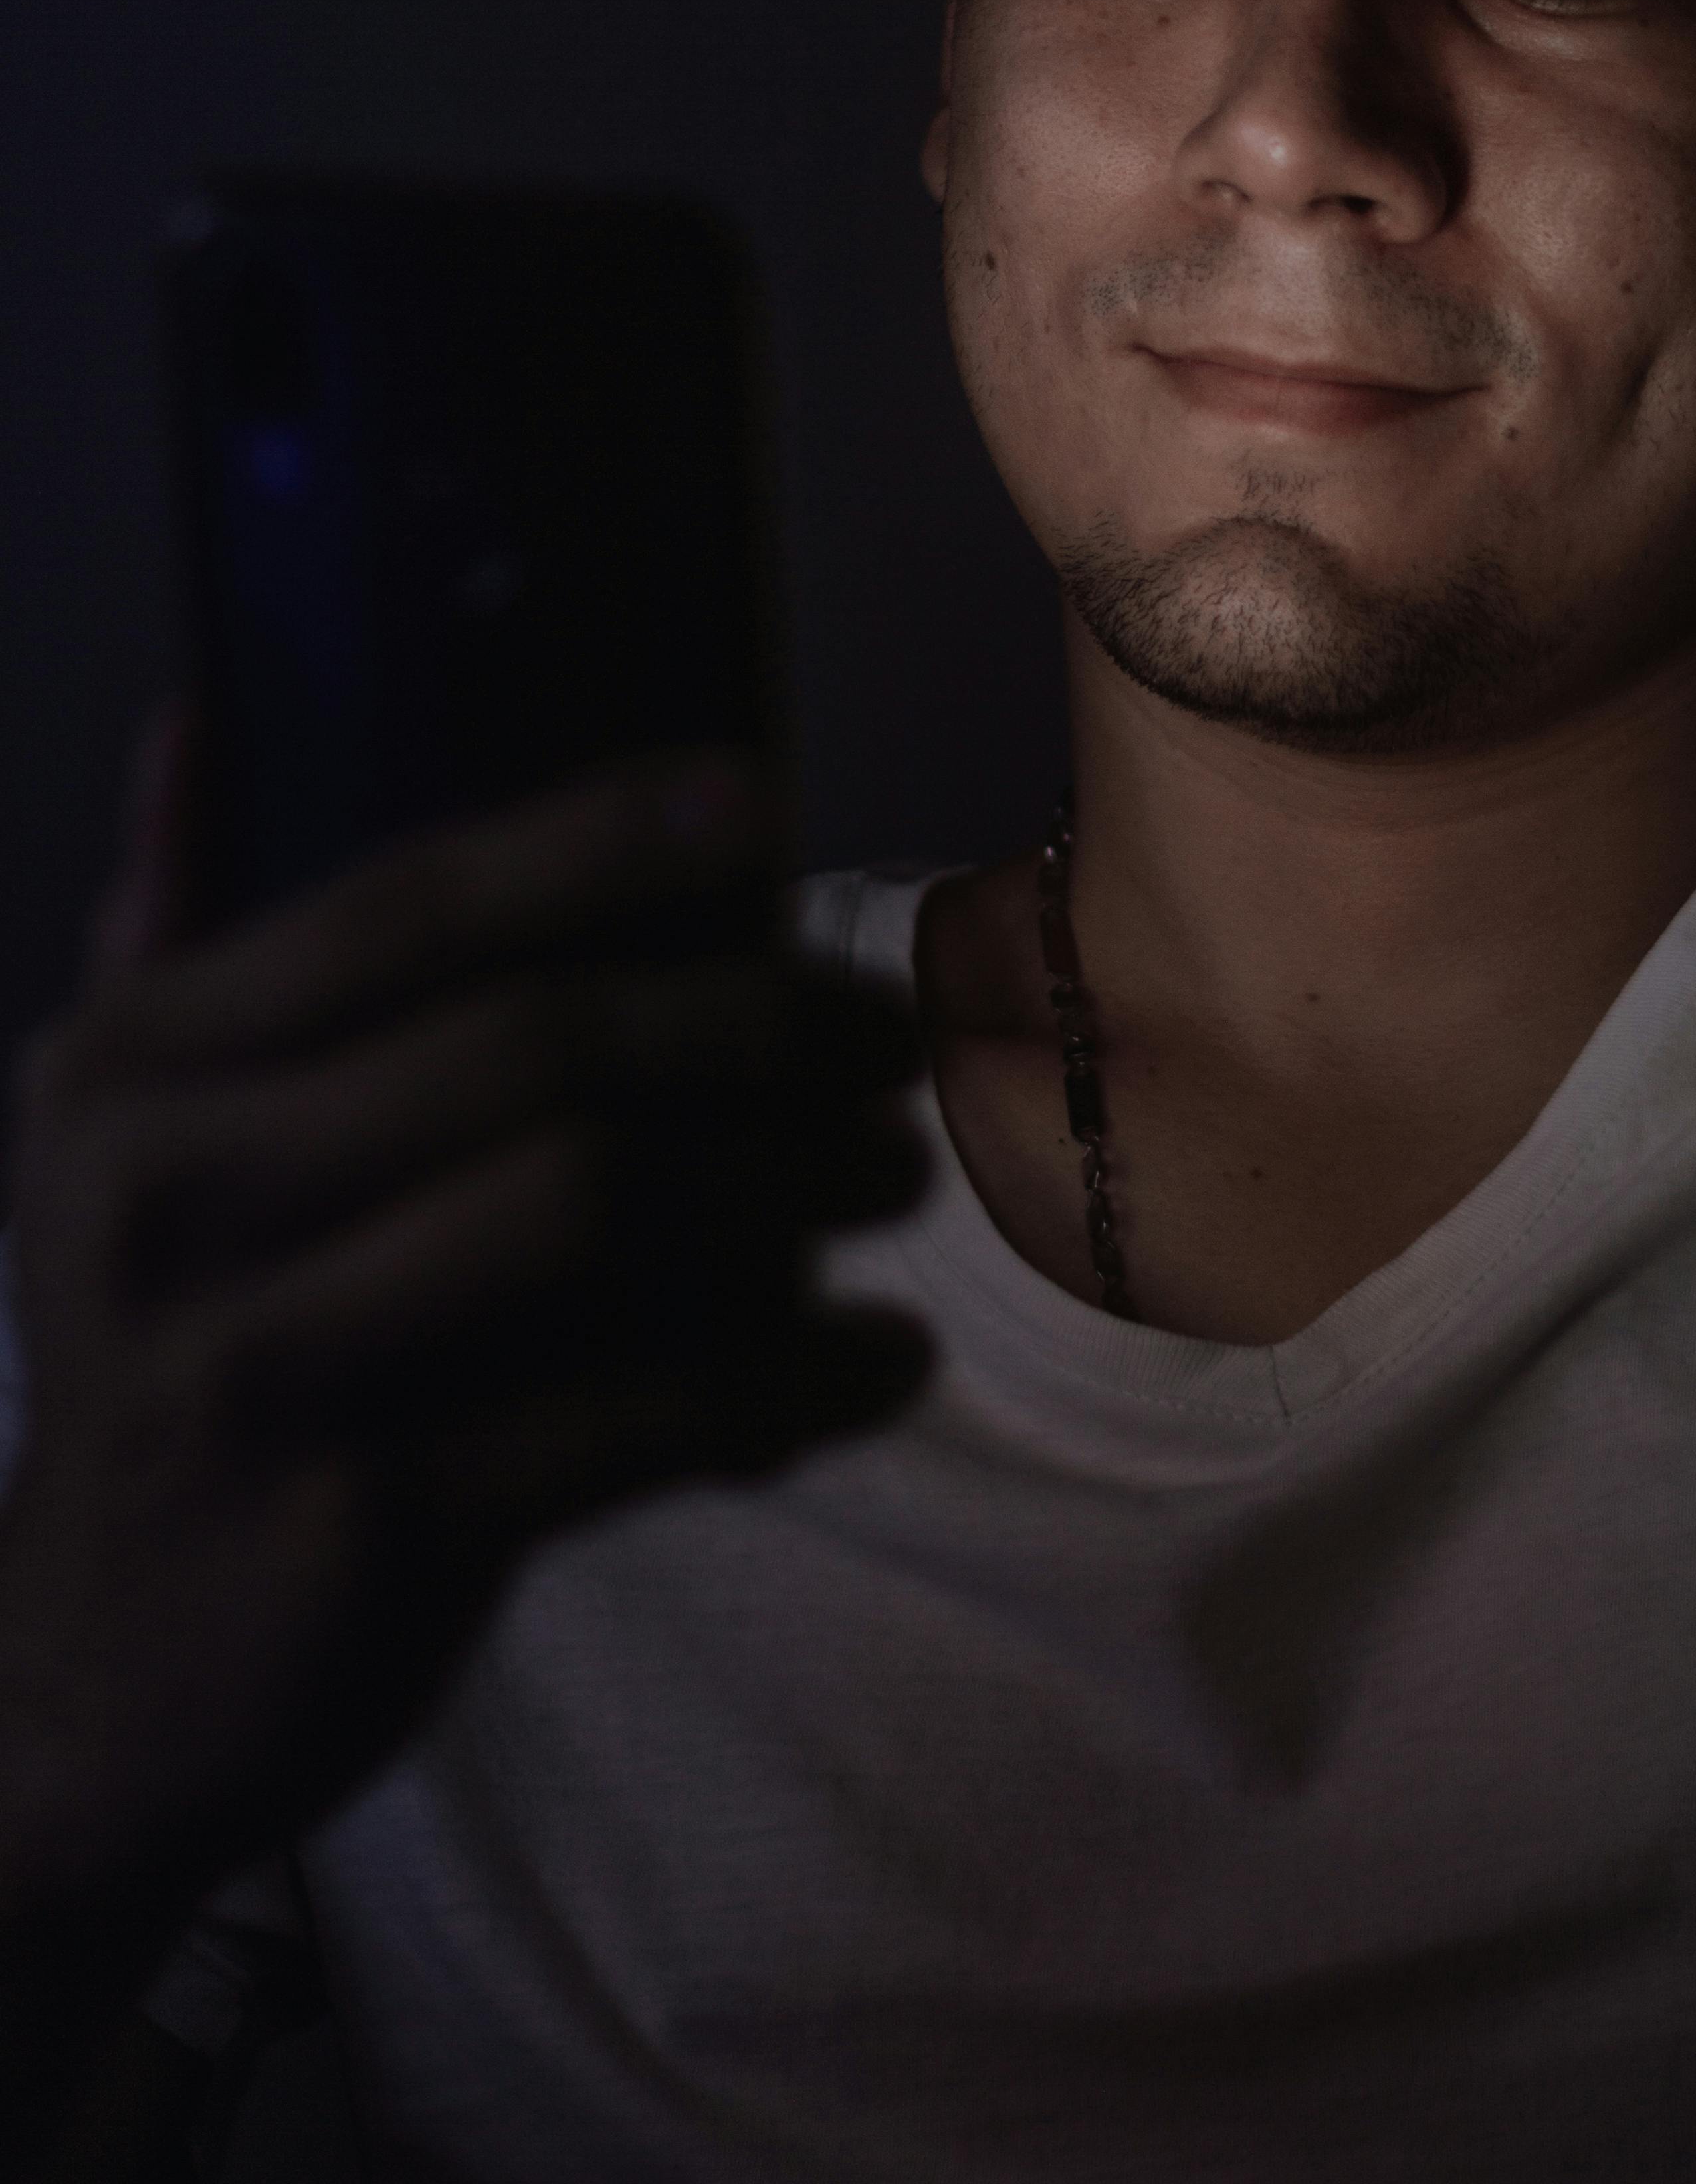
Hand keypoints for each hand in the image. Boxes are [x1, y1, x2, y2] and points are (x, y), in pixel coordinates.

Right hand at [0, 711, 929, 1960]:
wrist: (86, 1689)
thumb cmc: (176, 1358)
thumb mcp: (109, 1140)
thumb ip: (161, 926)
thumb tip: (198, 717)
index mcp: (133, 1069)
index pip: (402, 904)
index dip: (593, 840)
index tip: (763, 805)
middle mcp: (168, 1198)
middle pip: (529, 1045)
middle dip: (747, 1018)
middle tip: (886, 1035)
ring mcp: (253, 1367)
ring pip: (592, 1207)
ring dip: (789, 1178)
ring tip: (896, 1169)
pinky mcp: (357, 1524)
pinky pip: (627, 1415)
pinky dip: (781, 1377)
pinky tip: (878, 1356)